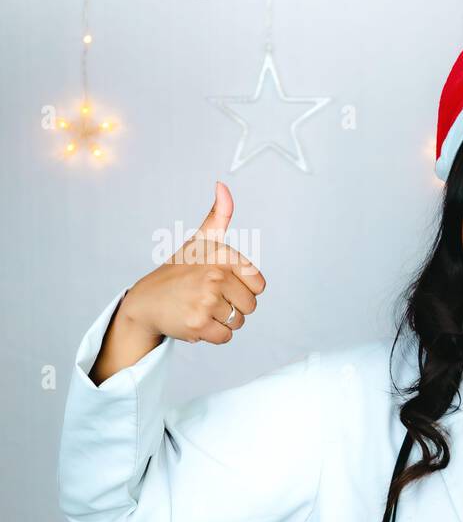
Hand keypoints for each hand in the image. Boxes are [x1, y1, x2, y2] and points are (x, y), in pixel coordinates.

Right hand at [120, 182, 265, 344]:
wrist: (145, 301)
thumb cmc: (178, 271)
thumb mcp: (200, 241)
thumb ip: (218, 215)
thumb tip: (222, 185)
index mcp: (222, 256)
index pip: (259, 285)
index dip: (243, 288)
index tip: (221, 282)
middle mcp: (214, 275)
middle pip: (250, 306)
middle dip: (232, 307)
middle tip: (206, 297)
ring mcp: (205, 300)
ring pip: (238, 322)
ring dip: (222, 321)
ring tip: (199, 308)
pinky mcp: (198, 323)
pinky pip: (226, 337)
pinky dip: (212, 335)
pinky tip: (194, 321)